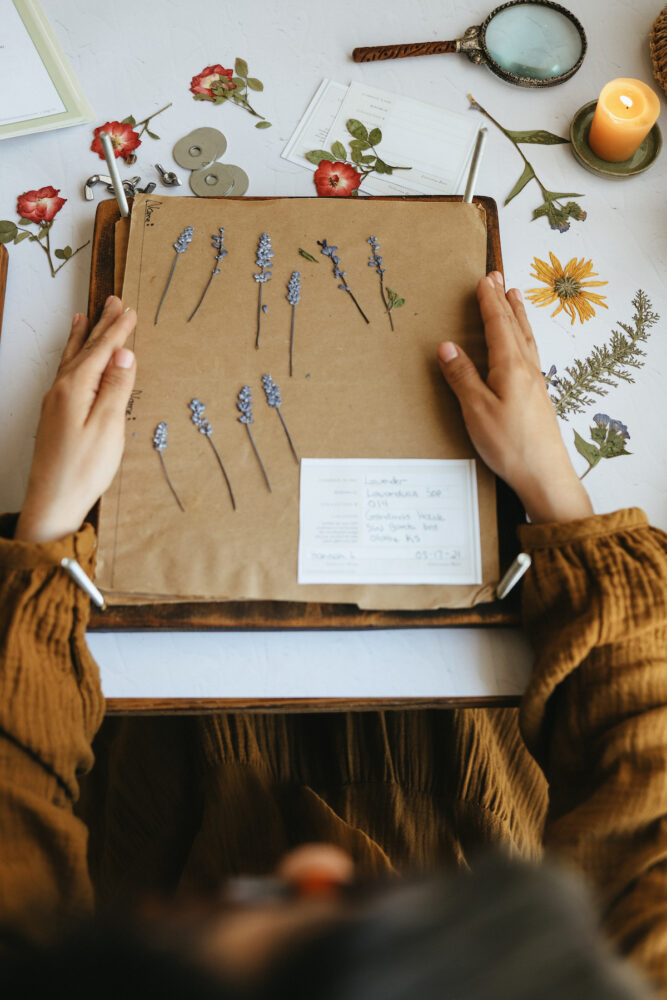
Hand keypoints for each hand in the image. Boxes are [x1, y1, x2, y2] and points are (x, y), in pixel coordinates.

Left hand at [15, 296, 136, 542]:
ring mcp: (55, 402)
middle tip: (114, 302)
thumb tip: (124, 354)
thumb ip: (117, 388)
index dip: (118, 330)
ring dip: (83, 337)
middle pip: (86, 349)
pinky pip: (66, 372)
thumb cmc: (83, 469)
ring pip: (72, 359)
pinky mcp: (55, 415)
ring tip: (85, 317)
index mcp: (76, 388)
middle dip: (102, 325)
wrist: (53, 501)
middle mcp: (61, 389)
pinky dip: (73, 356)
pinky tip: (73, 359)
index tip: (130, 310)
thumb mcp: (108, 427)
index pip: (102, 351)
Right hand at [437, 272, 592, 523]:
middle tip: (498, 278)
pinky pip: (530, 355)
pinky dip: (524, 338)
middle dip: (504, 301)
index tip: (484, 280)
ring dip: (518, 316)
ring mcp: (535, 383)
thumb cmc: (510, 445)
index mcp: (510, 366)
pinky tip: (523, 345)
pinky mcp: (537, 397)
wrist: (545, 475)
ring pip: (526, 339)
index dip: (490, 302)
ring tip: (515, 298)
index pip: (498, 325)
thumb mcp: (476, 410)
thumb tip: (447, 347)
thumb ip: (462, 377)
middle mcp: (526, 369)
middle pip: (514, 327)